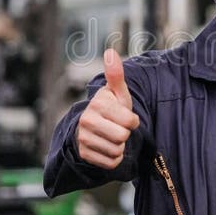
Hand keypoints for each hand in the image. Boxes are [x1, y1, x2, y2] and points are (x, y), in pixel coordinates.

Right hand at [76, 49, 139, 168]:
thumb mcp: (117, 92)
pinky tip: (107, 147)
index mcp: (98, 104)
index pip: (129, 121)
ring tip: (112, 136)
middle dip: (125, 134)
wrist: (91, 127)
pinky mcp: (84, 154)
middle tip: (118, 127)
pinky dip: (114, 158)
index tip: (125, 116)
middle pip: (122, 137)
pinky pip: (110, 162)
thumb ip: (116, 75)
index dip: (132, 120)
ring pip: (117, 151)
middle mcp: (87, 120)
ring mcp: (83, 138)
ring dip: (120, 146)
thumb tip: (110, 51)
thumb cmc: (110, 108)